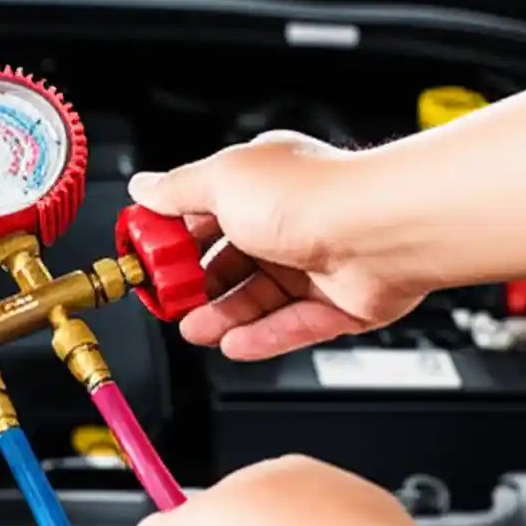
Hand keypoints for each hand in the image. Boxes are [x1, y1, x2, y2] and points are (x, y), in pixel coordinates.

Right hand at [128, 130, 425, 359]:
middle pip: (231, 261)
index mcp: (261, 182)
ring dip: (223, 315)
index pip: (205, 213)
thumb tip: (144, 187)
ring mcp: (317, 262)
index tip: (150, 259)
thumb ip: (177, 191)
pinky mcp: (340, 303)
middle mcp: (290, 220)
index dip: (174, 238)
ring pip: (259, 298)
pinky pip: (293, 325)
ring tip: (195, 329)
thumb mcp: (221, 181)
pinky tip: (233, 343)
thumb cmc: (312, 196)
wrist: (381, 232)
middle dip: (197, 286)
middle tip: (170, 301)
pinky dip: (262, 337)